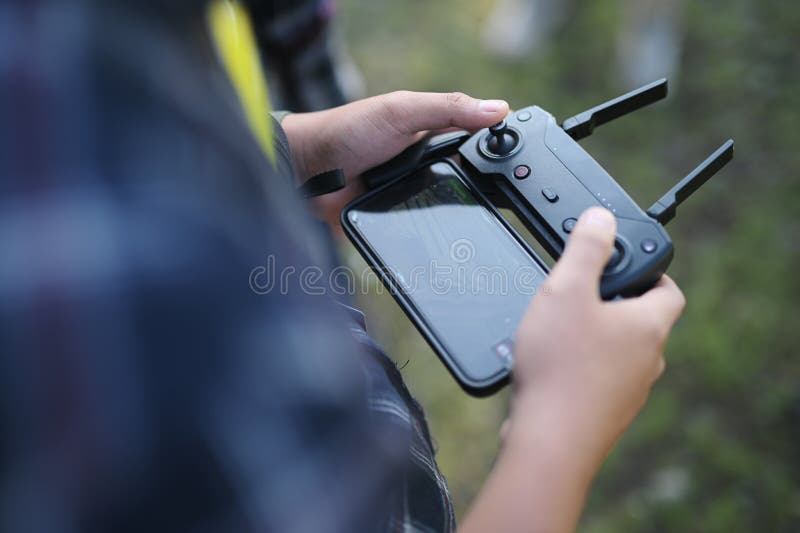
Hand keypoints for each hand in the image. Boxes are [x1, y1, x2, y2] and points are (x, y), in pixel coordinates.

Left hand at [282, 91, 508, 228]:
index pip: (476, 141)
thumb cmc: (348, 131)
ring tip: (481, 227)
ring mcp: (413, 193)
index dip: (498, 151)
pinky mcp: (399, 219)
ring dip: (459, 215)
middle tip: (506, 203)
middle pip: (468, 179)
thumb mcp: (401, 112)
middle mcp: (426, 163)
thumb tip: (499, 109)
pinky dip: (435, 234)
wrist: (307, 172)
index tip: (522, 163)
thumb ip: (447, 108)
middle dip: (483, 190)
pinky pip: (425, 230)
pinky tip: (451, 243)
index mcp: (432, 132)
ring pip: (449, 208)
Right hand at [510, 206, 685, 471]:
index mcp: (647, 325)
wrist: (550, 442)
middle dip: (615, 303)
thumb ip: (585, 249)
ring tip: (559, 331)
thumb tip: (602, 218)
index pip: (669, 289)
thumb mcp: (566, 290)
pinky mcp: (605, 414)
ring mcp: (628, 392)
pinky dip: (582, 368)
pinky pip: (599, 381)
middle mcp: (647, 361)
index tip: (630, 262)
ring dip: (597, 338)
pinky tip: (550, 367)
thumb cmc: (561, 367)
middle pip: (642, 321)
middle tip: (582, 293)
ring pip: (620, 353)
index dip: (654, 271)